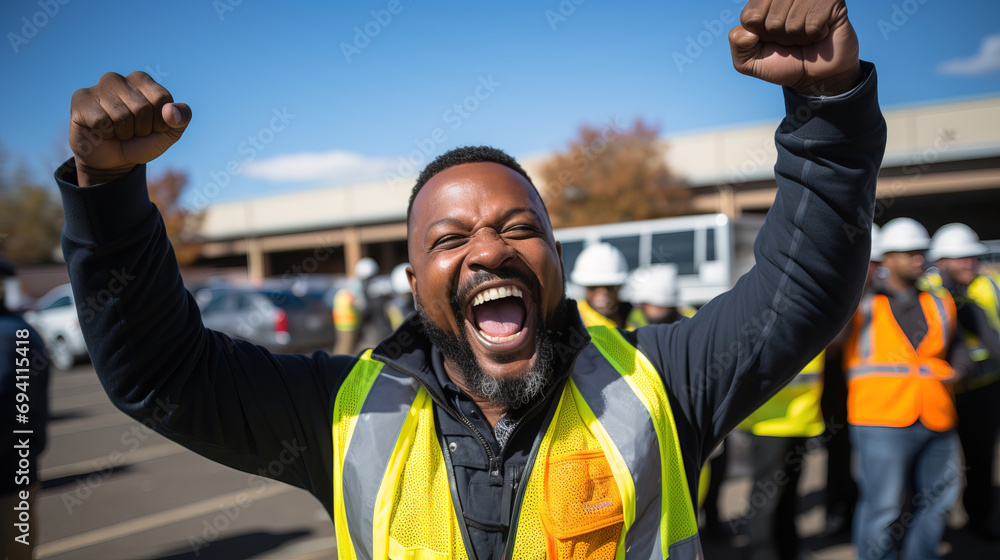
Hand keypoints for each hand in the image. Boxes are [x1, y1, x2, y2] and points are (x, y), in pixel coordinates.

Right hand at [69, 71, 190, 185]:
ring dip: (123, 133)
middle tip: (132, 131)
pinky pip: (102, 121)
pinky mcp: (80, 99)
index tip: (152, 127)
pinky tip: (101, 130)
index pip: (162, 99)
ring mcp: (98, 87)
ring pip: (122, 116)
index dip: (160, 122)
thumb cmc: (141, 141)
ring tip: (117, 131)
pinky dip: (106, 134)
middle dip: (141, 129)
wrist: (112, 161)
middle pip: (143, 108)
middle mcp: (119, 79)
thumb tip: (171, 111)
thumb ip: (181, 119)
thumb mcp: (168, 134)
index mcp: (143, 81)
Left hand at [729, 0, 860, 95]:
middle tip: (790, 41)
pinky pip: (813, 22)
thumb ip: (738, 45)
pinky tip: (819, 33)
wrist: (816, 75)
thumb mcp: (750, 62)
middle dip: (780, 39)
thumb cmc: (783, 63)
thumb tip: (747, 31)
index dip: (759, 36)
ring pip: (793, 22)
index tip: (770, 39)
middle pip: (772, 21)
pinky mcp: (831, 0)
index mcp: (762, 2)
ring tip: (804, 37)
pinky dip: (814, 35)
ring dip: (798, 38)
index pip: (750, 17)